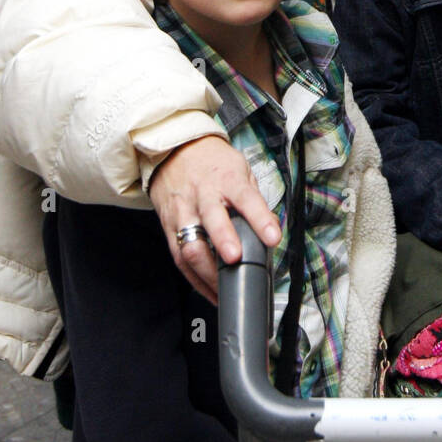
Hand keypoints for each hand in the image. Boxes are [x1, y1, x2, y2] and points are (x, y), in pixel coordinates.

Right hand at [150, 135, 280, 304]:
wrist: (174, 149)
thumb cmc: (212, 162)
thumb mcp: (241, 170)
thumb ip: (254, 199)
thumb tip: (270, 228)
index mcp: (226, 179)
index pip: (245, 198)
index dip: (259, 219)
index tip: (272, 237)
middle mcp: (203, 196)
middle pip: (211, 220)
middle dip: (223, 241)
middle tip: (236, 259)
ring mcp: (183, 212)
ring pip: (190, 245)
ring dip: (207, 272)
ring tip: (225, 291)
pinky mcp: (168, 227)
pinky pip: (179, 258)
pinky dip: (195, 279)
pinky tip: (210, 291)